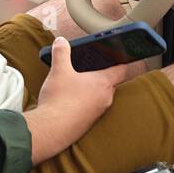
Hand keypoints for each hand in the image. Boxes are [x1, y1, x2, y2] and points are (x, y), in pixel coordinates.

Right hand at [25, 36, 127, 163]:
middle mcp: (105, 99)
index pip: (121, 70)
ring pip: (100, 97)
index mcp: (103, 83)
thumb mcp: (58, 70)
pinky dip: (85, 104)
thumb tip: (61, 41)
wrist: (50, 130)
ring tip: (77, 86)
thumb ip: (61, 52)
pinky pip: (91, 110)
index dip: (122, 62)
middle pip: (110, 83)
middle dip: (101, 76)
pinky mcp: (89, 124)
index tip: (122, 58)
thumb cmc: (59, 100)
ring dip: (92, 91)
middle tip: (90, 70)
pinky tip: (71, 102)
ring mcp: (98, 113)